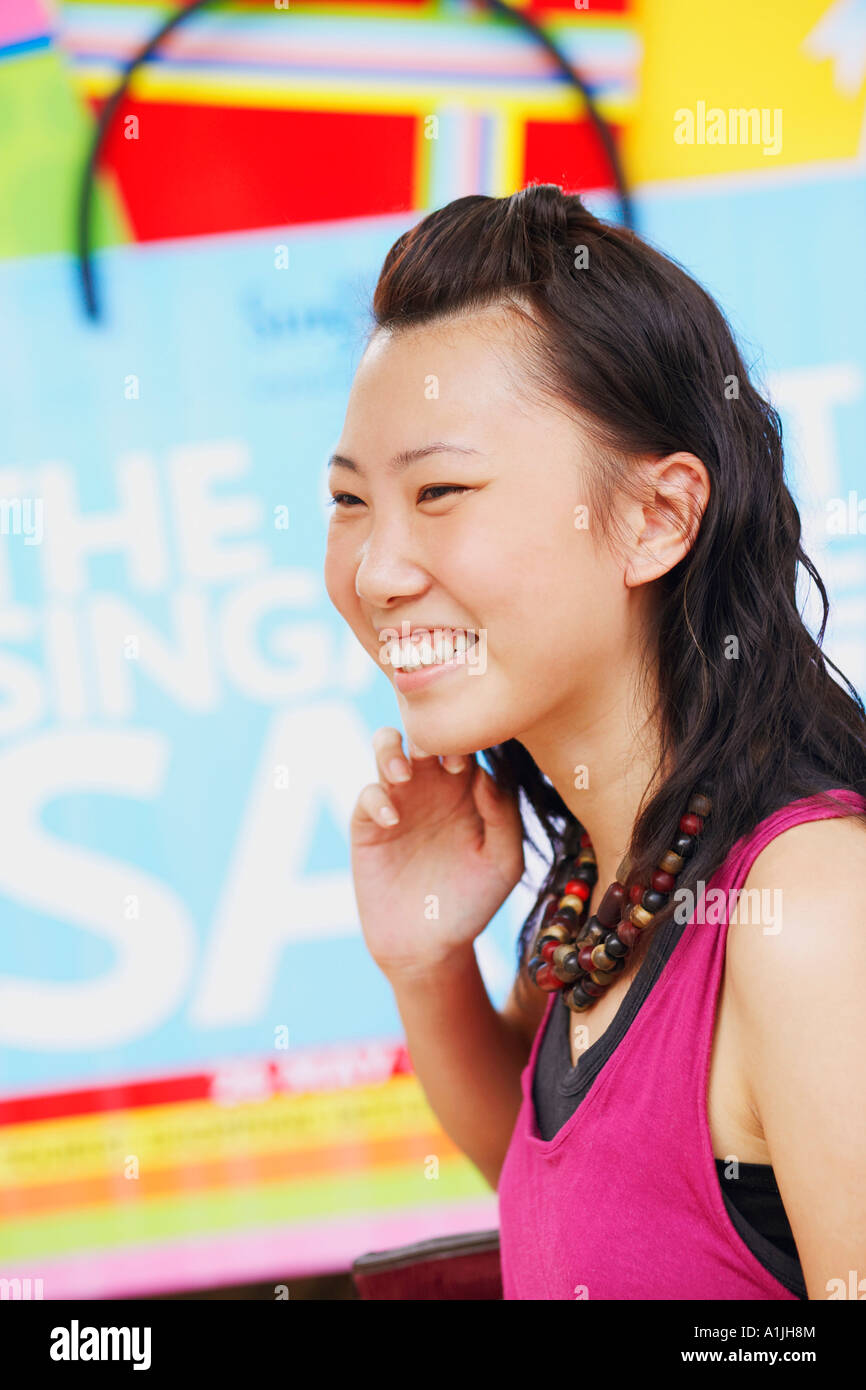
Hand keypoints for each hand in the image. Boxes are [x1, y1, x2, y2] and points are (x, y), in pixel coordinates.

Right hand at [349, 727, 524, 980]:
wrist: (430, 945)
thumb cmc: (473, 901)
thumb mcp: (503, 862)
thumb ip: (503, 816)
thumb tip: (485, 774)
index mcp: (468, 788)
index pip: (466, 741)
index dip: (468, 738)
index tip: (470, 762)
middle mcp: (432, 786)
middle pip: (425, 732)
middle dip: (430, 733)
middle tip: (442, 761)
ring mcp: (399, 802)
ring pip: (386, 746)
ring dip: (391, 748)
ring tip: (404, 775)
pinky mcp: (369, 825)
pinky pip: (367, 794)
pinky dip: (377, 799)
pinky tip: (394, 822)